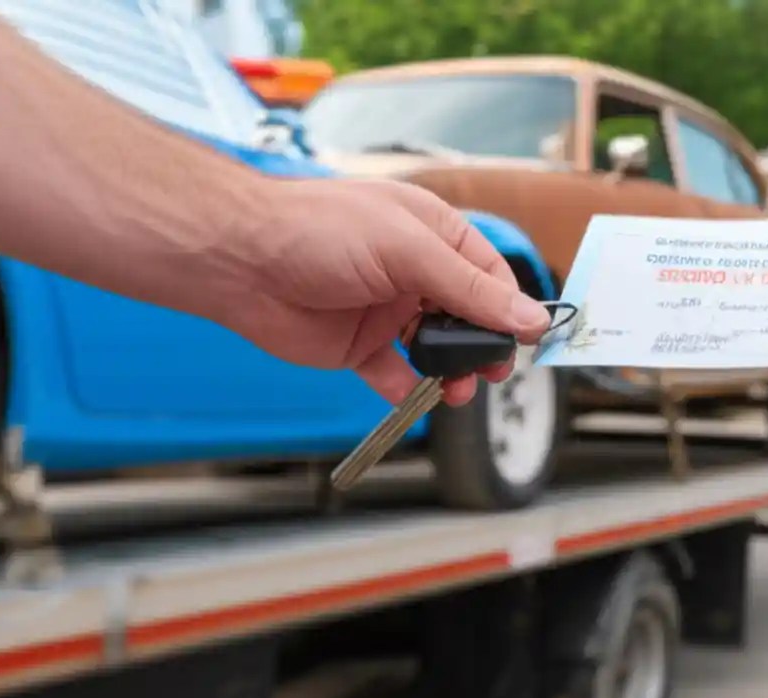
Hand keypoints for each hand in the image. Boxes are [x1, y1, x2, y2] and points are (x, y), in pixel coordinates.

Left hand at [224, 178, 551, 405]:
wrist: (238, 260)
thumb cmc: (317, 231)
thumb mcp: (407, 251)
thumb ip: (469, 290)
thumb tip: (529, 318)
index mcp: (431, 233)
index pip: (489, 273)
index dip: (509, 307)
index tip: (526, 339)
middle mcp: (412, 270)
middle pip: (468, 315)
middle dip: (484, 345)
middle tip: (493, 371)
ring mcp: (386, 309)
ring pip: (436, 348)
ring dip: (452, 370)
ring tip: (458, 389)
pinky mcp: (357, 345)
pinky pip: (394, 373)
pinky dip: (409, 388)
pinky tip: (416, 397)